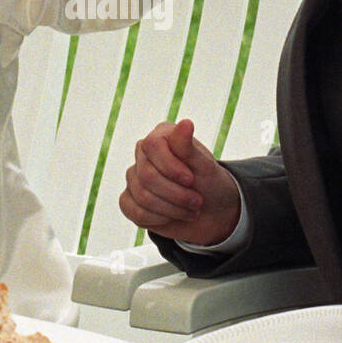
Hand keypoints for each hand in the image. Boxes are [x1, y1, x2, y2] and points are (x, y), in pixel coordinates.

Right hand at [118, 119, 240, 245]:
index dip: (170, 167)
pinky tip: (171, 216)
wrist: (212, 212)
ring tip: (191, 210)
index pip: (152, 146)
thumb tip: (185, 123)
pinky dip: (158, 219)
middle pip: (147, 176)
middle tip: (198, 202)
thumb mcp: (205, 166)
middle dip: (176, 194)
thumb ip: (189, 147)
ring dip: (172, 209)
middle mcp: (143, 154)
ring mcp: (134, 177)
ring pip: (142, 197)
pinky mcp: (129, 200)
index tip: (191, 180)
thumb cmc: (210, 183)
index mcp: (161, 136)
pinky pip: (134, 212)